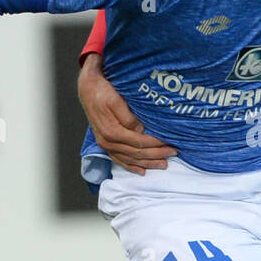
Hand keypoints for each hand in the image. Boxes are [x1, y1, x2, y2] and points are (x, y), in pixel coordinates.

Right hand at [78, 53, 176, 173]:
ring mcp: (105, 145)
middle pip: (136, 153)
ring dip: (147, 163)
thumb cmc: (103, 91)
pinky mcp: (105, 144)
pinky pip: (118, 160)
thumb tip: (142, 131)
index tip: (169, 143)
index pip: (138, 142)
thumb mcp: (116, 100)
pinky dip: (131, 166)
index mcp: (112, 131)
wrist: (88, 89)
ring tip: (163, 164)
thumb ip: (129, 118)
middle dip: (156, 155)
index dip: (155, 144)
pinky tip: (141, 171)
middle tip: (172, 153)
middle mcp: (107, 142)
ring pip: (129, 159)